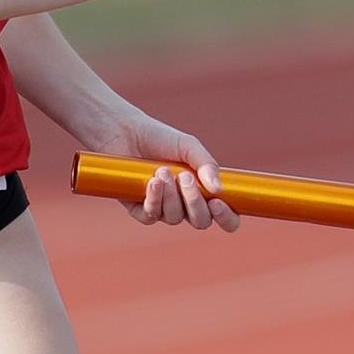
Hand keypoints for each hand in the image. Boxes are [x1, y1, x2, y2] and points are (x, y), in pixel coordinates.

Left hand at [95, 111, 240, 231]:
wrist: (126, 132)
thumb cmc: (161, 138)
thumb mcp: (189, 146)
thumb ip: (206, 165)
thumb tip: (219, 189)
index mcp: (205, 191)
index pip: (226, 217)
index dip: (227, 217)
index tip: (217, 202)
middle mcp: (186, 205)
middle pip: (201, 221)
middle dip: (194, 203)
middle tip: (185, 177)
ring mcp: (163, 209)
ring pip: (174, 218)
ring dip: (171, 196)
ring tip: (162, 170)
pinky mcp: (140, 209)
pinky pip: (151, 216)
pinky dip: (153, 200)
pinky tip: (152, 182)